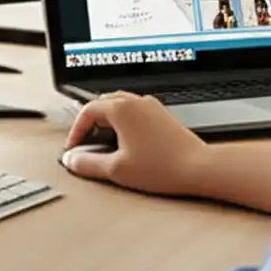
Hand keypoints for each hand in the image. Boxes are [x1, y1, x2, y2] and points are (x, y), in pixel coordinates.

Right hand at [62, 92, 209, 196]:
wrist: (199, 168)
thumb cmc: (162, 167)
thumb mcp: (116, 169)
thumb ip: (88, 164)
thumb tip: (72, 160)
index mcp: (121, 108)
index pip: (87, 111)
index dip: (76, 131)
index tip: (74, 148)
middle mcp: (136, 101)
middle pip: (102, 103)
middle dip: (90, 123)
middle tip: (85, 143)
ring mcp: (151, 106)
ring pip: (119, 105)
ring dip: (107, 121)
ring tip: (104, 143)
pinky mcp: (162, 116)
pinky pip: (135, 111)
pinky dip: (124, 122)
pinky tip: (127, 143)